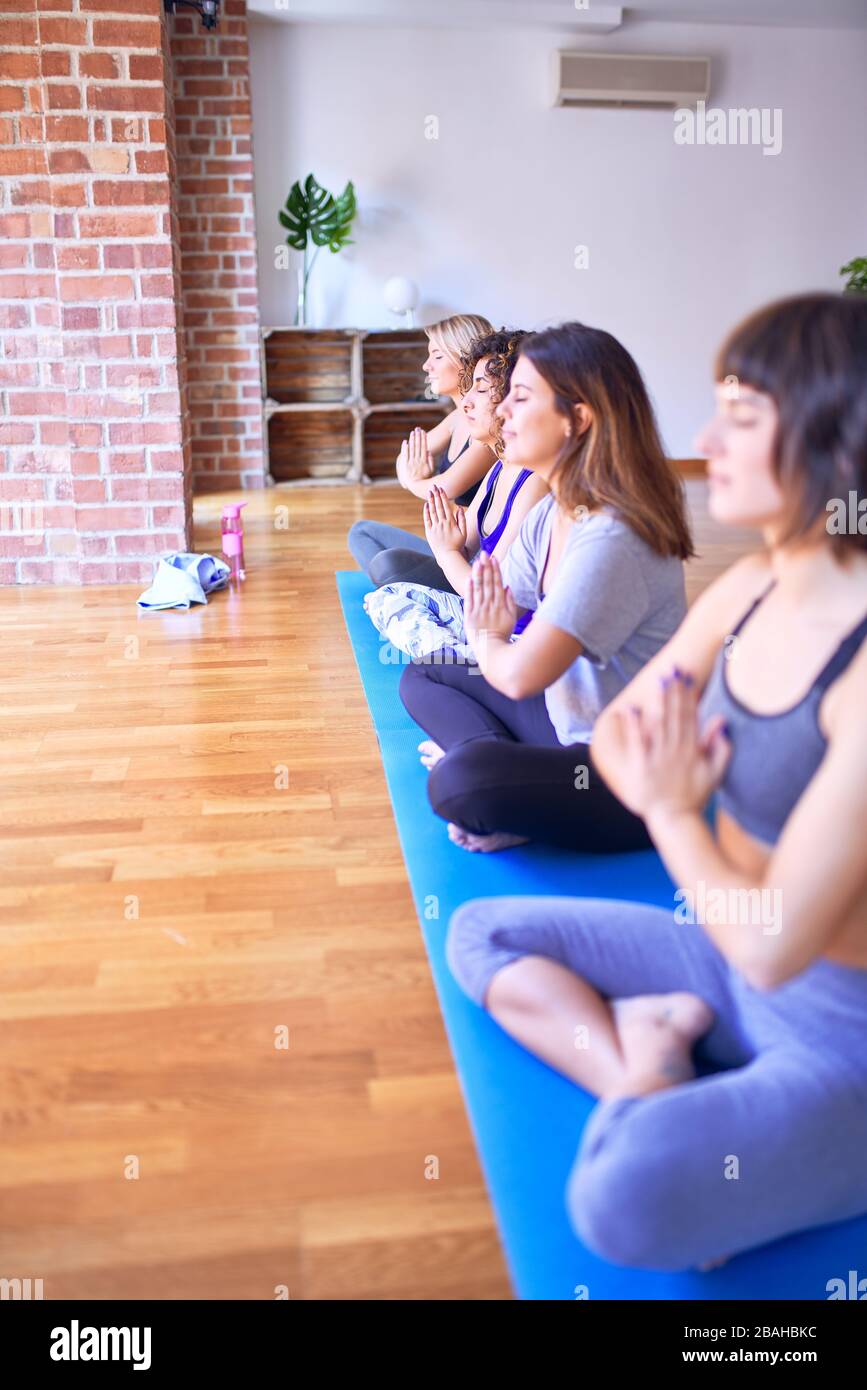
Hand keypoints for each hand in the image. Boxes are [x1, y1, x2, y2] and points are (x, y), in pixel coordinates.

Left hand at [397, 428, 434, 486]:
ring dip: (412, 440)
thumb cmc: (425, 479)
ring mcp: (411, 462)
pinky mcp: (405, 465)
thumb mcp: (431, 471)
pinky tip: (405, 442)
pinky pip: (405, 455)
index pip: (424, 447)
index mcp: (424, 461)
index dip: (423, 439)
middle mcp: (417, 461)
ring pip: (411, 449)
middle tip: (417, 429)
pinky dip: (405, 448)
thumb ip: (431, 461)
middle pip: (418, 446)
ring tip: (412, 432)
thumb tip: (428, 452)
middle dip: (418, 437)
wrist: (416, 487)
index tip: (423, 432)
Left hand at [423, 484, 466, 555]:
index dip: (443, 497)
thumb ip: (462, 520)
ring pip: (432, 512)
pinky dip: (426, 512)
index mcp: (451, 523)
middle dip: (436, 496)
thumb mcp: (464, 533)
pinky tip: (426, 505)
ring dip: (431, 501)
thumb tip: (460, 508)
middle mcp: (442, 524)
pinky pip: (427, 520)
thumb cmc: (457, 545)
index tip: (441, 489)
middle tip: (434, 486)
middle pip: (439, 507)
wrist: (448, 556)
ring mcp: (435, 528)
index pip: (446, 507)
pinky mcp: (429, 532)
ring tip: (430, 492)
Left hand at [464, 551, 517, 647]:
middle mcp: (490, 606)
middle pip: (488, 583)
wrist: (492, 651)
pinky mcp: (470, 617)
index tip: (494, 558)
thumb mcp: (512, 619)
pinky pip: (469, 600)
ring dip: (478, 574)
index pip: (497, 583)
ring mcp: (479, 611)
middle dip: (486, 568)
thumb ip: (510, 602)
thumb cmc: (502, 635)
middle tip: (484, 554)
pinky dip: (469, 589)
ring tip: (477, 561)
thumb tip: (508, 587)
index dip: (495, 570)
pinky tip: (469, 578)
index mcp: (500, 605)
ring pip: (479, 589)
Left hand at [605, 669, 731, 819]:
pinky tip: (631, 709)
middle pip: (675, 715)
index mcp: (691, 750)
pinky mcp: (642, 767)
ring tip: (658, 681)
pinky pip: (638, 743)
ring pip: (659, 724)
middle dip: (673, 692)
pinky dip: (635, 726)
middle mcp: (676, 750)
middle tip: (671, 669)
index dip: (688, 696)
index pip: (690, 717)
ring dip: (659, 701)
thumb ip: (721, 747)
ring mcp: (658, 758)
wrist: (675, 819)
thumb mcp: (715, 772)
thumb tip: (722, 721)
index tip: (686, 677)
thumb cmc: (694, 797)